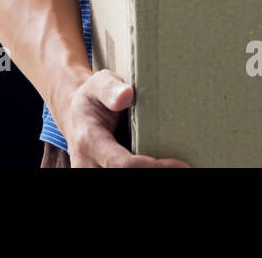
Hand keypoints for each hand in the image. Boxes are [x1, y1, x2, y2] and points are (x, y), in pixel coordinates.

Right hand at [57, 70, 189, 167]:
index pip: (123, 165)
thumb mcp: (98, 83)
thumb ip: (109, 87)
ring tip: (175, 164)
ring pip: (125, 179)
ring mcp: (91, 174)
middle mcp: (87, 165)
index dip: (154, 167)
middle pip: (127, 176)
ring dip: (151, 171)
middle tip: (185, 165)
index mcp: (89, 141)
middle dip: (157, 172)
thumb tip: (126, 95)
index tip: (182, 164)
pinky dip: (146, 170)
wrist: (76, 117)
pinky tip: (161, 165)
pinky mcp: (100, 175)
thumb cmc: (92, 99)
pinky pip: (124, 176)